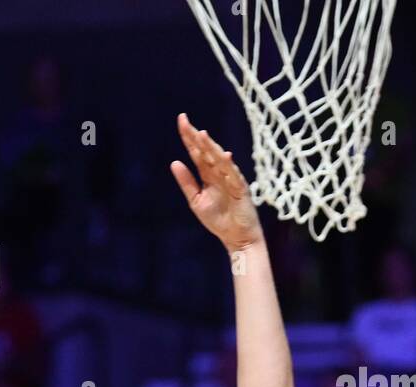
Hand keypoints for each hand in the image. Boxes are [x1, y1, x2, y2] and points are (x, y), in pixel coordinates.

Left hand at [170, 113, 263, 251]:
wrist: (236, 237)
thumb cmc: (219, 220)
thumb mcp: (196, 201)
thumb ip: (187, 182)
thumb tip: (174, 162)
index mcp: (208, 175)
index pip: (196, 152)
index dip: (188, 137)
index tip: (181, 120)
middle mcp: (219, 173)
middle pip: (206, 151)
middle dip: (196, 136)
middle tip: (184, 120)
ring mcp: (231, 179)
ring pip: (219, 159)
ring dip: (210, 147)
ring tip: (201, 134)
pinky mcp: (240, 189)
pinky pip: (234, 175)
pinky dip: (229, 166)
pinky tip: (223, 155)